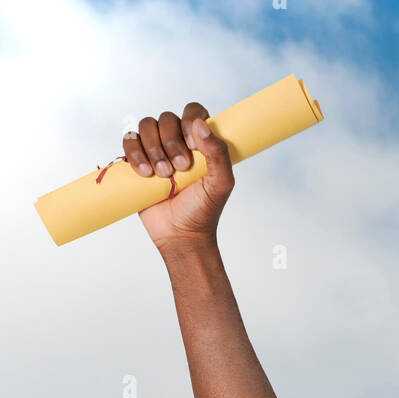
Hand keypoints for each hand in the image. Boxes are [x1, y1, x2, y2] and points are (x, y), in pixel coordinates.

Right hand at [123, 102, 234, 251]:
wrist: (181, 236)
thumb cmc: (204, 211)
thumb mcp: (221, 184)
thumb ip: (219, 153)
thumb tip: (200, 125)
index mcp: (200, 143)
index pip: (193, 111)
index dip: (189, 120)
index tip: (192, 145)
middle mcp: (177, 142)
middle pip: (166, 118)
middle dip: (170, 142)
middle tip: (180, 169)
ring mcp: (156, 151)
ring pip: (146, 126)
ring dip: (153, 149)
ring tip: (162, 175)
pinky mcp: (138, 162)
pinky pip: (129, 141)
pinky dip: (134, 153)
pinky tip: (145, 173)